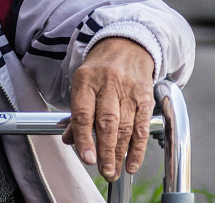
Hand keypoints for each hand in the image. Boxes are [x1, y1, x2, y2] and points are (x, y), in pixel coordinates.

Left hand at [62, 37, 154, 181]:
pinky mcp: (145, 95)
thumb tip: (69, 140)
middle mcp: (108, 82)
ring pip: (125, 126)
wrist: (127, 45)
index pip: (83, 113)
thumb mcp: (83, 84)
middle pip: (106, 122)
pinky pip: (142, 125)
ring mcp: (128, 88)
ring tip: (114, 170)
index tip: (86, 158)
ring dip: (120, 152)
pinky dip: (138, 147)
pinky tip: (132, 161)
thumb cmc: (100, 69)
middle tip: (104, 170)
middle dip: (105, 150)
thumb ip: (76, 113)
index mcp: (86, 79)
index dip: (84, 138)